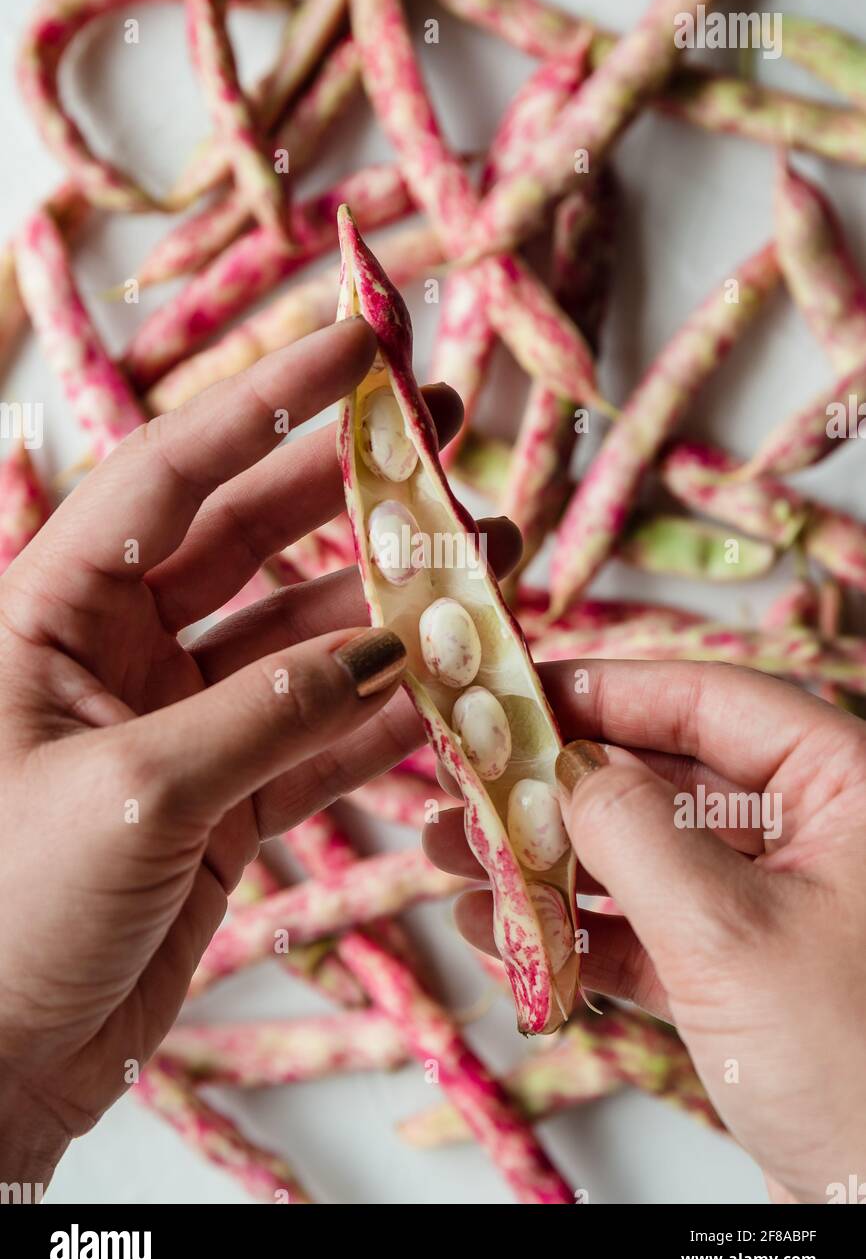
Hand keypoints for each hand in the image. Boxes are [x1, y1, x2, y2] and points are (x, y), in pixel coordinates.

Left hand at [0, 314, 519, 1186]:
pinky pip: (320, 739)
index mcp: (54, 610)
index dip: (271, 400)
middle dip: (353, 491)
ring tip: (485, 568)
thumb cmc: (6, 911)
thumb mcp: (136, 792)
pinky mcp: (222, 802)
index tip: (361, 347)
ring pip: (304, 642)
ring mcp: (179, 724)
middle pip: (254, 540)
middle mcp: (118, 652)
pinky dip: (388, 717)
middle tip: (450, 442)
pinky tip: (457, 684)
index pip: (174, 470)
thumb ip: (269, 711)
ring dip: (394, 610)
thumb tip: (390, 649)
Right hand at [425, 659, 865, 1204]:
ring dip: (544, 861)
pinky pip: (645, 935)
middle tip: (465, 781)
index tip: (517, 691)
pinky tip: (499, 930)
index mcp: (845, 788)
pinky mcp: (743, 981)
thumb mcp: (730, 933)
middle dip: (554, 787)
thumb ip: (634, 834)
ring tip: (451, 856)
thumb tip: (564, 767)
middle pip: (663, 779)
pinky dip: (574, 934)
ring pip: (644, 859)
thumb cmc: (858, 1068)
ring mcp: (774, 911)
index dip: (606, 690)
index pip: (709, 703)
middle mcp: (814, 836)